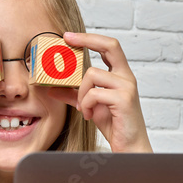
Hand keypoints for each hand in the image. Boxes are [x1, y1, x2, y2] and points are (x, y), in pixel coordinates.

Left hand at [47, 32, 152, 152]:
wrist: (130, 147)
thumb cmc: (115, 125)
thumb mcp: (91, 106)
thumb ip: (74, 95)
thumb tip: (52, 89)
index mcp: (121, 75)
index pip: (109, 47)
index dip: (90, 38)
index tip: (69, 36)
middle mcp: (127, 77)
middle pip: (110, 46)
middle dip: (86, 40)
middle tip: (66, 41)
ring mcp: (127, 87)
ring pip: (92, 74)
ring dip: (81, 92)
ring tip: (84, 108)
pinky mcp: (124, 99)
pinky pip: (95, 93)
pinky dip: (87, 105)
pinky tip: (90, 116)